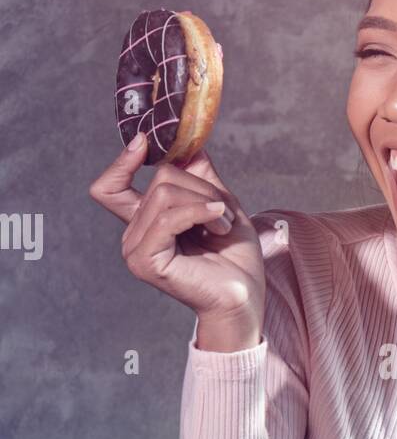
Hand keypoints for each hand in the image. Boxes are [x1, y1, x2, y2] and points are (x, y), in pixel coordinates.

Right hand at [89, 135, 265, 338]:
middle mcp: (134, 235)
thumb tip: (190, 143)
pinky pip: (167, 217)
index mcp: (145, 222)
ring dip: (206, 203)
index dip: (122, 162)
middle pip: (159, 181)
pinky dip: (199, 212)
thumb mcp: (221, 204)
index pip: (110, 187)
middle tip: (223, 213)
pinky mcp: (146, 261)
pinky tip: (218, 224)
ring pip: (164, 194)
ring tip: (223, 226)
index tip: (143, 142)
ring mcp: (136, 250)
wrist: (244, 296)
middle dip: (201, 189)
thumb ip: (201, 176)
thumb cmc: (234, 259)